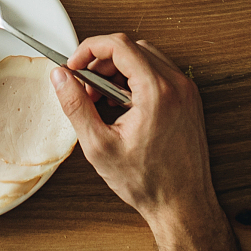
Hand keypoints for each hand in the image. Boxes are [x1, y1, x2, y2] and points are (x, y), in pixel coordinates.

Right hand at [51, 35, 222, 238]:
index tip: (73, 66)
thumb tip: (60, 77)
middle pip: (132, 49)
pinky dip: (136, 80)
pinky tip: (122, 106)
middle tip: (84, 88)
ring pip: (146, 58)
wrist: (183, 205)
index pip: (118, 45)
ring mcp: (187, 92)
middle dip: (101, 62)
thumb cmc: (148, 182)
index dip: (89, 49)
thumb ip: (76, 105)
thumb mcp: (99, 145)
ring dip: (118, 70)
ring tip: (101, 100)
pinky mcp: (190, 100)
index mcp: (157, 91)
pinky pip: (159, 74)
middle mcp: (177, 85)